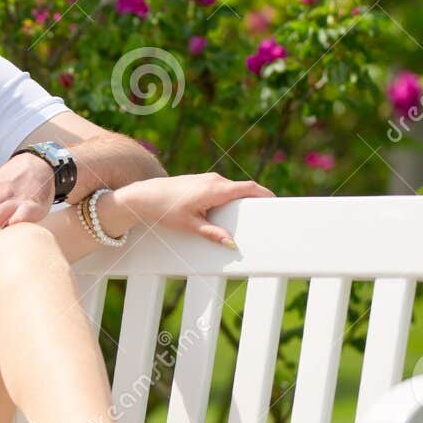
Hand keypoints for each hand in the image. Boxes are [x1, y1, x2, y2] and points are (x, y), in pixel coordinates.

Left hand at [111, 173, 274, 247]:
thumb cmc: (166, 209)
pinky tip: (231, 212)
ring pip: (233, 188)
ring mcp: (208, 179)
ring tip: (251, 216)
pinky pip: (224, 189)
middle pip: (243, 188)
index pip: (247, 188)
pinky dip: (231, 198)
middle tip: (267, 215)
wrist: (145, 196)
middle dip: (256, 200)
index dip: (264, 194)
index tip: (276, 202)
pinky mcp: (203, 181)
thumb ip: (213, 234)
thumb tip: (232, 244)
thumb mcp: (190, 225)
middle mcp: (214, 180)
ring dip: (242, 200)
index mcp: (215, 189)